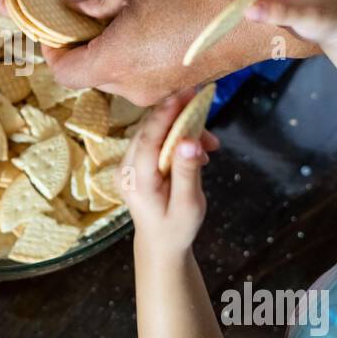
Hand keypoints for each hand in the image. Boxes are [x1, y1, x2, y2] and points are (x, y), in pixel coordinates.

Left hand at [44, 0, 307, 104]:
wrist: (259, 16)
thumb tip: (74, 2)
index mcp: (114, 62)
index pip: (64, 71)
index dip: (52, 49)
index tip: (53, 25)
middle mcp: (133, 86)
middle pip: (91, 71)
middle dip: (85, 38)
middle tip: (87, 3)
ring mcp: (158, 90)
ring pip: (119, 69)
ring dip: (114, 38)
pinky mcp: (179, 84)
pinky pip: (145, 70)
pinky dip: (138, 46)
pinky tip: (150, 12)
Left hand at [120, 90, 219, 246]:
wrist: (160, 242)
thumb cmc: (176, 228)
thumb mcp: (188, 204)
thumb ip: (187, 172)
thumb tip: (191, 141)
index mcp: (136, 183)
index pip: (147, 140)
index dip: (165, 115)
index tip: (183, 95)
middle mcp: (125, 170)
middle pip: (149, 130)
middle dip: (178, 115)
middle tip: (202, 102)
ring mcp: (128, 165)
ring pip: (153, 132)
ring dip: (182, 128)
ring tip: (211, 143)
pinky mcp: (135, 162)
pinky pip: (155, 140)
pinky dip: (177, 138)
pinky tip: (198, 149)